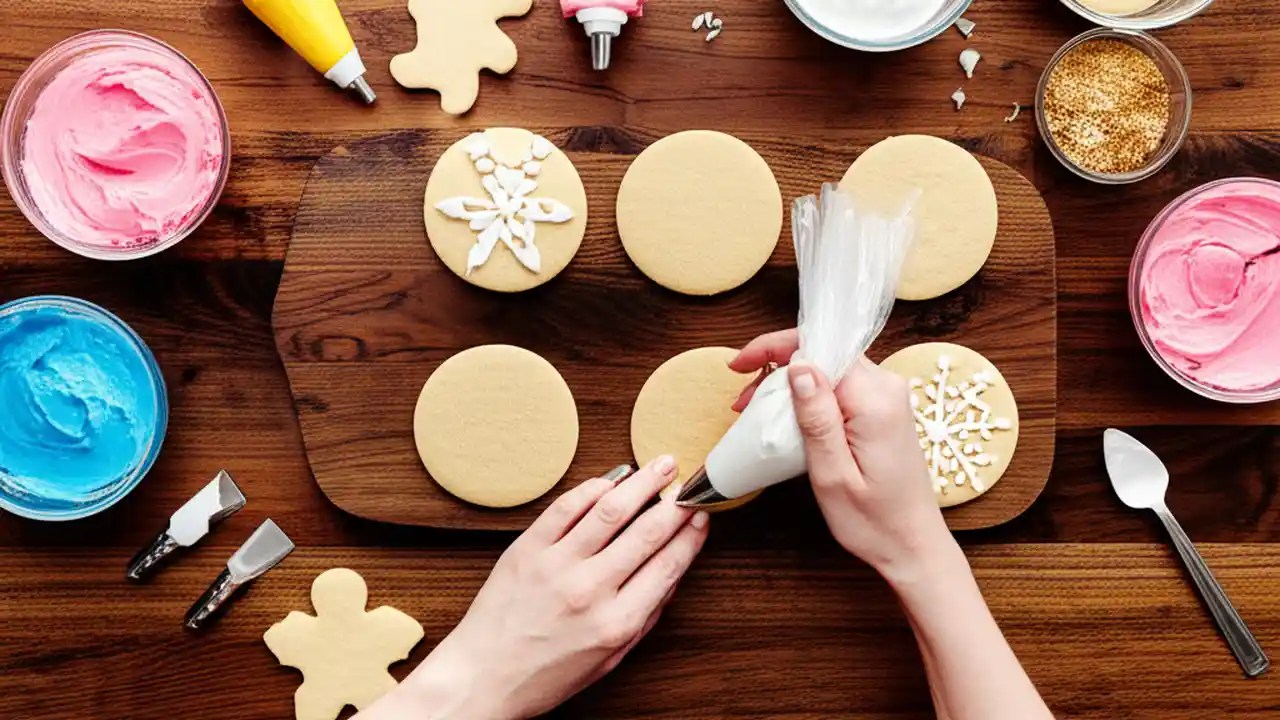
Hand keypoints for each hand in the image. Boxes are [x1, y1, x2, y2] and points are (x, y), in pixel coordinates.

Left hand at [371, 457, 709, 719]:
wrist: (482, 677)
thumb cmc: (543, 675)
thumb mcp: (608, 661)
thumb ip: (643, 620)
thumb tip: (670, 578)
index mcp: (616, 622)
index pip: (667, 566)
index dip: (691, 535)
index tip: (702, 516)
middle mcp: (590, 590)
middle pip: (647, 533)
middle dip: (675, 504)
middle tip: (688, 485)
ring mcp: (556, 565)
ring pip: (610, 510)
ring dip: (643, 482)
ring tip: (660, 466)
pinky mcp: (528, 549)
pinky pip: (566, 508)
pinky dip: (593, 488)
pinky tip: (610, 480)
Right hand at [730, 330, 950, 583]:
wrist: (913, 546)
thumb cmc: (873, 522)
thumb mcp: (832, 475)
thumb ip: (817, 416)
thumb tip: (799, 364)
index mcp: (875, 400)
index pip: (821, 347)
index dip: (775, 348)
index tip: (740, 365)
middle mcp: (887, 388)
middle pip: (824, 353)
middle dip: (777, 366)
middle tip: (742, 399)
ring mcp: (889, 398)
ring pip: (829, 369)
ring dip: (790, 382)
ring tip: (756, 409)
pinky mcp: (885, 410)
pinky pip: (841, 387)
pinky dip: (809, 396)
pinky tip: (786, 417)